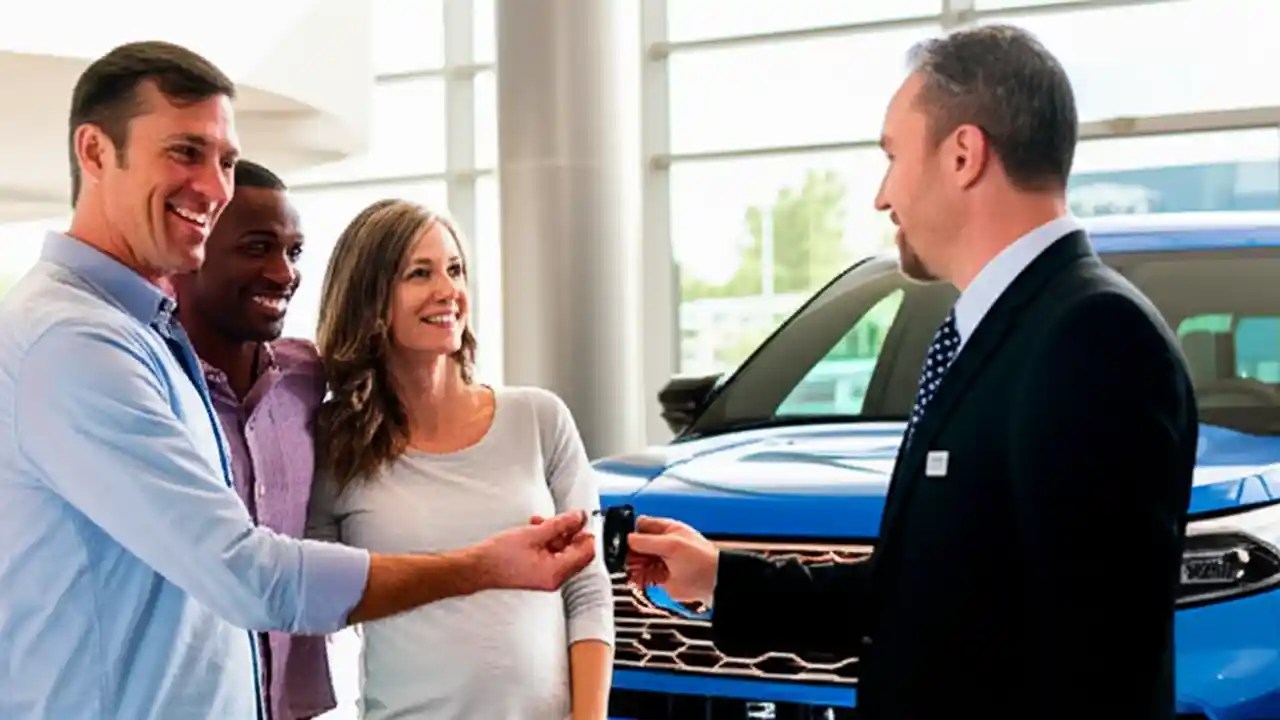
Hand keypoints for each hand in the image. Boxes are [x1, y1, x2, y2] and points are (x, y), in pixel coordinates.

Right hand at [472, 510, 595, 590]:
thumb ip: (560, 524)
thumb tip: (578, 517)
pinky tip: (537, 529)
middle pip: (576, 553)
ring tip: (544, 522)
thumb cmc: (499, 556)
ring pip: (562, 552)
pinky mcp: (538, 573)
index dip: (586, 534)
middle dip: (571, 533)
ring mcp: (546, 577)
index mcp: (556, 572)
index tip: (582, 520)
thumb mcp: (534, 533)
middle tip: (565, 518)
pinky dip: (547, 541)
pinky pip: (551, 555)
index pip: (585, 553)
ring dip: (557, 534)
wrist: (478, 567)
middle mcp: (554, 578)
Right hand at [625, 515, 718, 604]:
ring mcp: (661, 561)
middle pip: (637, 545)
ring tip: (631, 570)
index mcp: (667, 530)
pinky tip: (636, 579)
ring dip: (632, 566)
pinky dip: (638, 578)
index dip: (631, 532)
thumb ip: (648, 541)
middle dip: (629, 552)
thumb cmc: (702, 559)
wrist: (713, 582)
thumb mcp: (672, 545)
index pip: (641, 526)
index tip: (623, 541)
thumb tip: (628, 538)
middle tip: (626, 559)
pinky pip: (644, 576)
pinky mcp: (661, 577)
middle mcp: (662, 544)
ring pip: (638, 561)